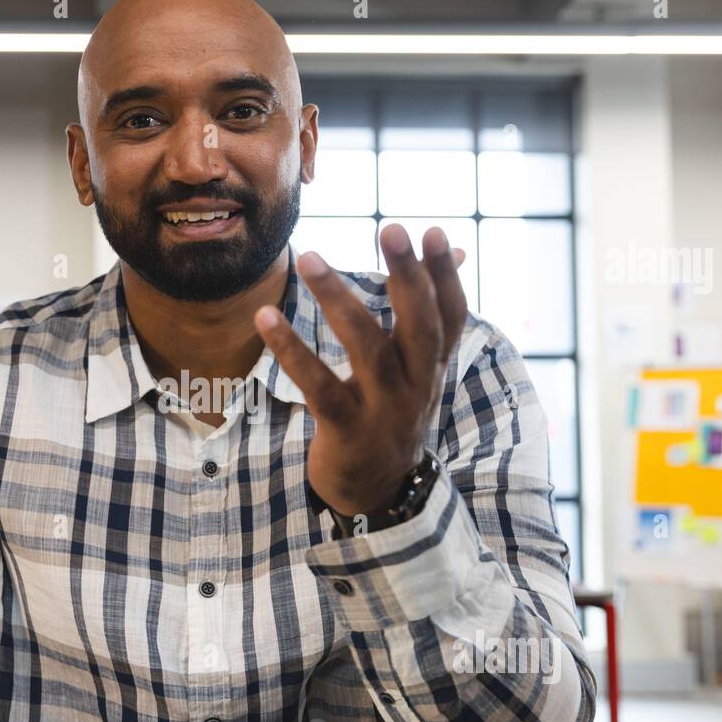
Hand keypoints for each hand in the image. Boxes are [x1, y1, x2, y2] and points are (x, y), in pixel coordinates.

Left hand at [254, 224, 467, 517]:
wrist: (376, 494)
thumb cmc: (391, 416)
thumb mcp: (418, 369)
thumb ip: (429, 315)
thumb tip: (457, 250)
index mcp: (433, 367)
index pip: (451, 315)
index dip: (445, 276)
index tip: (435, 232)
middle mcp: (417, 386)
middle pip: (420, 325)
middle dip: (408, 276)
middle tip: (390, 227)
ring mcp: (384, 410)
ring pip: (366, 347)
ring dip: (337, 299)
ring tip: (309, 257)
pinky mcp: (346, 430)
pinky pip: (318, 386)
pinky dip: (291, 350)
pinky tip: (265, 317)